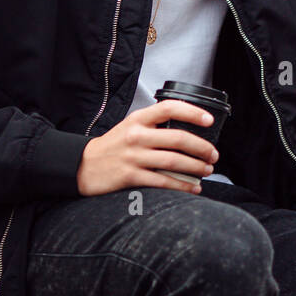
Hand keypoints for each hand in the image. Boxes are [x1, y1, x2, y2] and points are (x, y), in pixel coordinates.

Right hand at [76, 100, 218, 195]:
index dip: (193, 112)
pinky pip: (162, 181)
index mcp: (138, 119)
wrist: (82, 166)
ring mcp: (133, 156)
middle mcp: (136, 135)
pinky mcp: (130, 176)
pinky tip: (192, 187)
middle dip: (202, 148)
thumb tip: (189, 129)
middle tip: (214, 155)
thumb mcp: (130, 127)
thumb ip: (154, 125)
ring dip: (196, 167)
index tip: (210, 120)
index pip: (169, 108)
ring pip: (174, 161)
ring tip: (207, 170)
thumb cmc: (113, 146)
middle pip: (178, 139)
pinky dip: (181, 185)